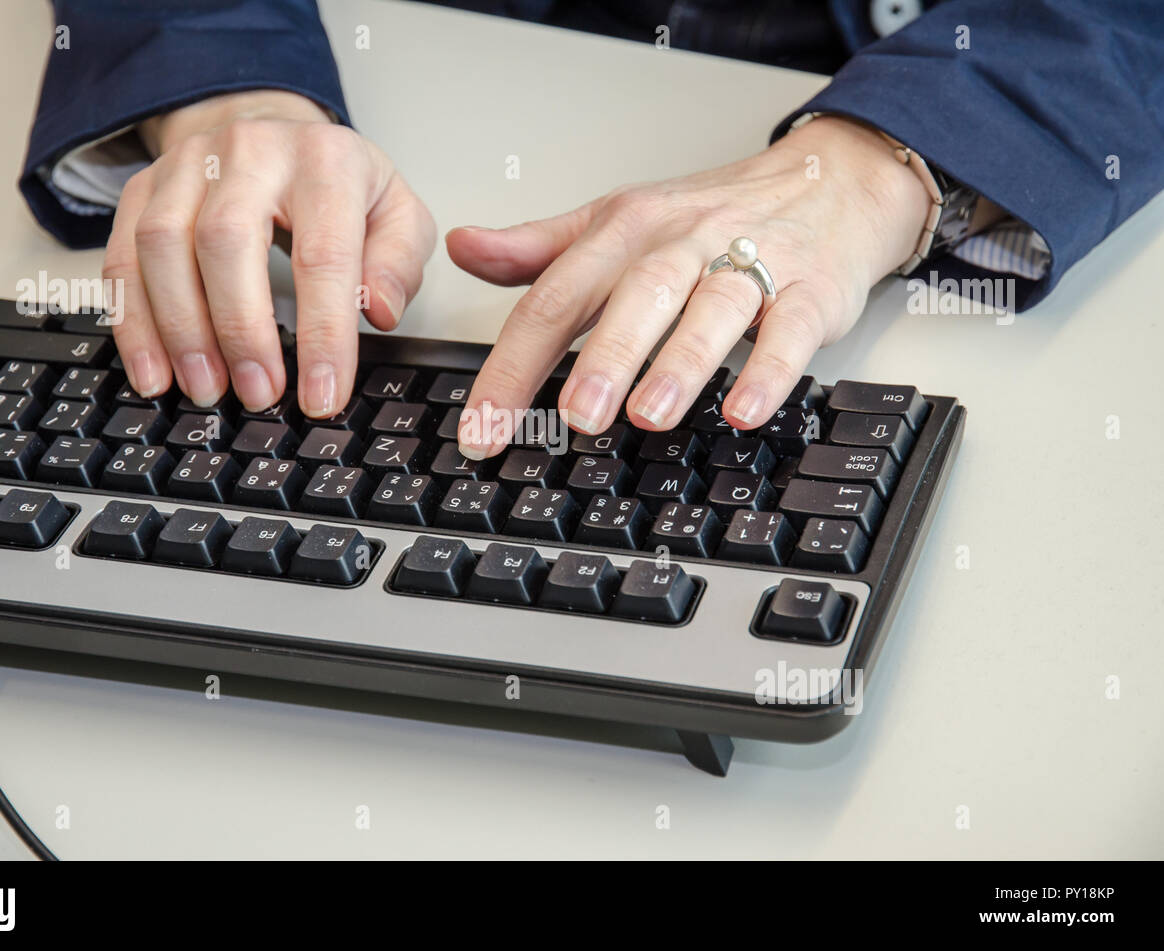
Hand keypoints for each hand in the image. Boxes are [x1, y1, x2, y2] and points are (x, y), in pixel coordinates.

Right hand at [103, 90, 435, 412]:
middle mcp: (250, 151)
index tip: (322, 395)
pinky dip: (133, 321)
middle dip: (239, 331)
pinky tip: (154, 370)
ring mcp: (188, 165)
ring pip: (163, 243)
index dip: (322, 333)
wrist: (275, 130)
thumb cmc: (340, 187)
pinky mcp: (144, 187)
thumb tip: (379, 311)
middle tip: (257, 395)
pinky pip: (123, 254)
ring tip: (206, 390)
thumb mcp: (396, 213)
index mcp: (325, 160)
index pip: (322, 254)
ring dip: (180, 330)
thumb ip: (398, 263)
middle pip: (226, 240)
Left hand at [446, 116, 929, 456]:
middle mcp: (682, 244)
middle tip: (575, 415)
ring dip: (680, 364)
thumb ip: (539, 248)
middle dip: (604, 357)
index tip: (483, 429)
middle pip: (636, 295)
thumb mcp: (617, 223)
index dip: (513, 366)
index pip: (555, 298)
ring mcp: (751, 264)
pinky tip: (745, 410)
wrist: (829, 180)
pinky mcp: (810, 290)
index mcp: (625, 231)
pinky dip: (770, 372)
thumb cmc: (711, 216)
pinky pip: (790, 330)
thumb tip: (464, 250)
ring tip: (649, 415)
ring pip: (712, 308)